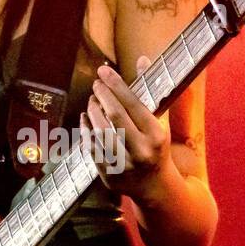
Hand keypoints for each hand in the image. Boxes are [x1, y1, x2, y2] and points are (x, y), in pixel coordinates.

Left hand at [79, 57, 175, 203]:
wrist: (155, 187)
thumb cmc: (156, 147)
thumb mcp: (159, 120)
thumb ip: (148, 90)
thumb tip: (141, 58)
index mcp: (156, 136)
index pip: (132, 104)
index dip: (116, 84)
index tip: (103, 71)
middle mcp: (141, 151)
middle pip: (114, 116)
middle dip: (102, 95)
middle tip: (96, 84)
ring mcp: (124, 166)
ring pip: (100, 132)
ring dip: (92, 111)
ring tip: (92, 100)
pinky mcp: (108, 176)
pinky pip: (91, 147)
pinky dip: (86, 130)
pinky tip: (85, 118)